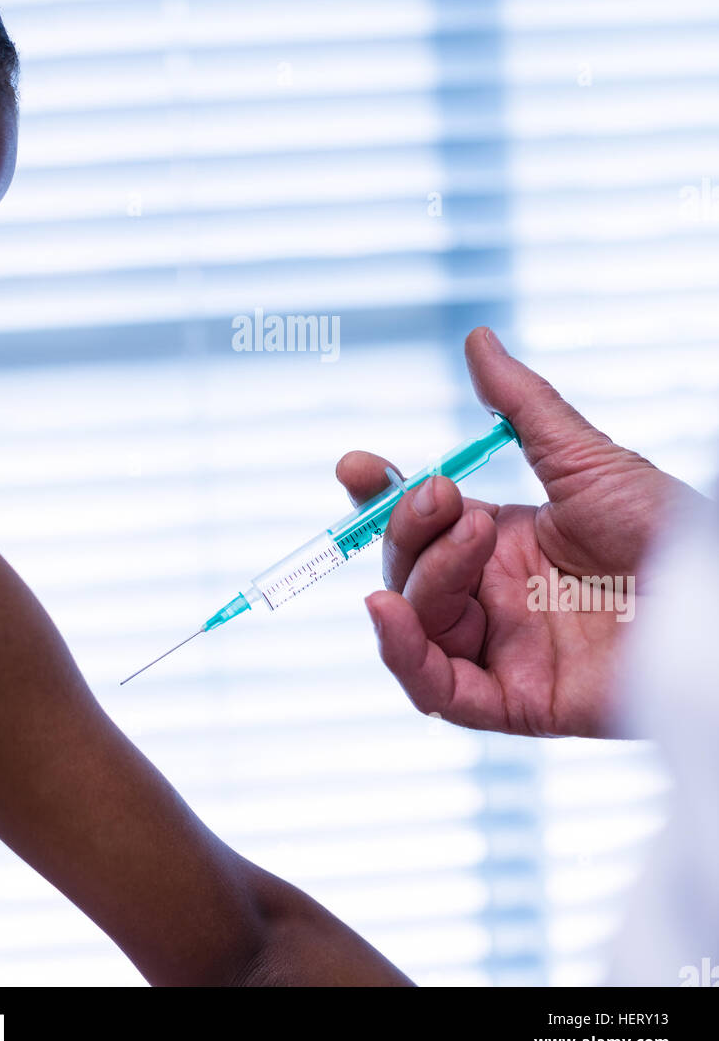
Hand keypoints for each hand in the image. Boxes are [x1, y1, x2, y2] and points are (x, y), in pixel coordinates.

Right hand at [336, 327, 699, 737]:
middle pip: (410, 569)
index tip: (357, 466)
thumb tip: (477, 339)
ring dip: (421, 576)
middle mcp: (495, 598)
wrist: (713, 594)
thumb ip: (522, 407)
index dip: (381, 498)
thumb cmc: (669, 529)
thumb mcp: (586, 460)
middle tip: (446, 494)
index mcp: (504, 544)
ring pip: (419, 622)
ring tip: (469, 536)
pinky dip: (403, 654)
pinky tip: (389, 613)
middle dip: (409, 526)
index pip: (421, 525)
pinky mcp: (517, 700)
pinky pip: (440, 691)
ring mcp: (503, 650)